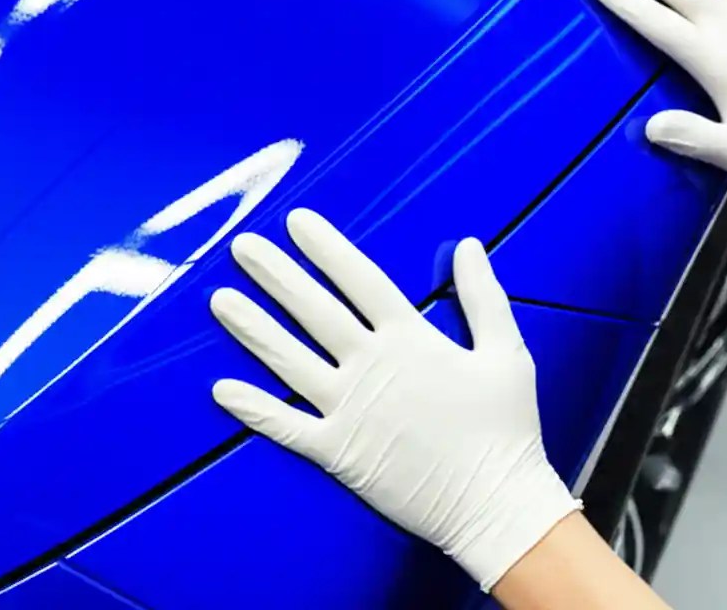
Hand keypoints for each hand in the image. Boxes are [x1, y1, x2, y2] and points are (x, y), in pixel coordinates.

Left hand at [210, 209, 578, 590]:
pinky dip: (253, 409)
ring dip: (253, 329)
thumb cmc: (507, 430)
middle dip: (276, 276)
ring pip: (289, 361)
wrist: (496, 506)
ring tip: (220, 300)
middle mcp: (372, 368)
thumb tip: (468, 244)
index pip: (360, 281)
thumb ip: (484, 296)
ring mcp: (349, 411)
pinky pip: (287, 427)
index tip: (296, 220)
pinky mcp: (338, 452)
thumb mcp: (506, 353)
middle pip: (314, 312)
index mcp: (412, 340)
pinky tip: (221, 389)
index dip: (326, 249)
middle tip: (241, 246)